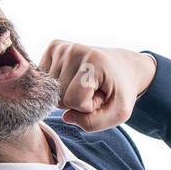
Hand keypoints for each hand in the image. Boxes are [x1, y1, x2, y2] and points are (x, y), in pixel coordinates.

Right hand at [38, 41, 156, 131]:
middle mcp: (74, 50)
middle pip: (59, 96)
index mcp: (93, 62)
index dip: (87, 107)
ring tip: (87, 84)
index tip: (101, 96)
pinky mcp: (54, 47)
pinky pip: (45, 80)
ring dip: (68, 93)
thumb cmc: (121, 92)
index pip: (73, 100)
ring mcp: (62, 46)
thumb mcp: (117, 114)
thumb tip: (65, 116)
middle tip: (95, 90)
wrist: (125, 67)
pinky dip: (60, 85)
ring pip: (51, 90)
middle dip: (76, 101)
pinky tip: (75, 78)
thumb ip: (92, 123)